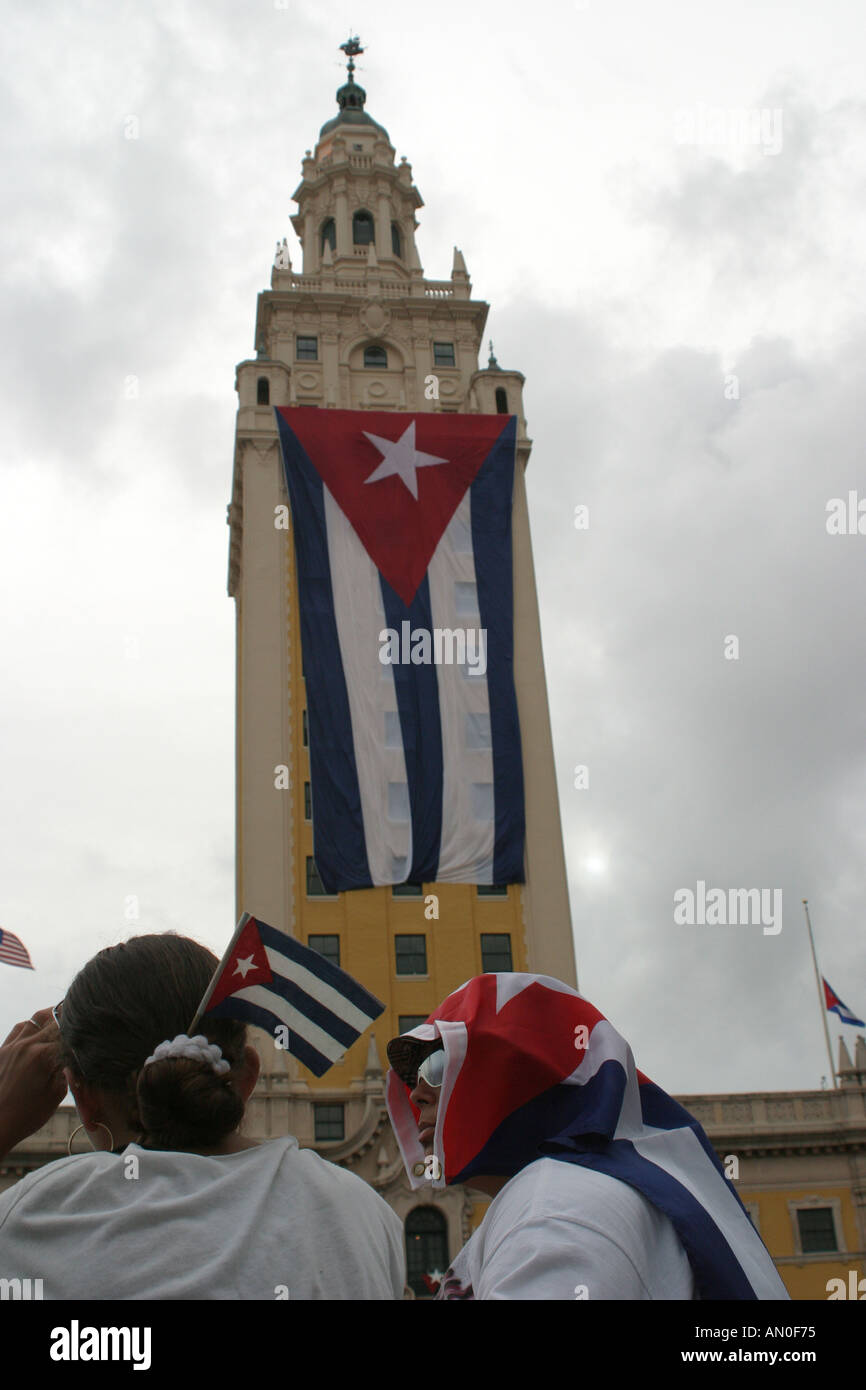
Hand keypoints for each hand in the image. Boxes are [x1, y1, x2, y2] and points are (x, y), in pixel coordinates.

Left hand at [0, 1008, 66, 1157]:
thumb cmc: (28, 1114)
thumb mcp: (57, 1093)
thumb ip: (68, 1069)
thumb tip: (76, 1053)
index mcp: (44, 1055)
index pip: (68, 1031)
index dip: (81, 1030)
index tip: (89, 1030)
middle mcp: (27, 1045)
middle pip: (54, 1019)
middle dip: (69, 1019)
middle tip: (80, 1022)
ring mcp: (12, 1046)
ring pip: (36, 1019)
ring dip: (50, 1017)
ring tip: (62, 1020)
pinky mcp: (2, 1050)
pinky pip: (19, 1028)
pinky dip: (32, 1025)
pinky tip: (39, 1031)